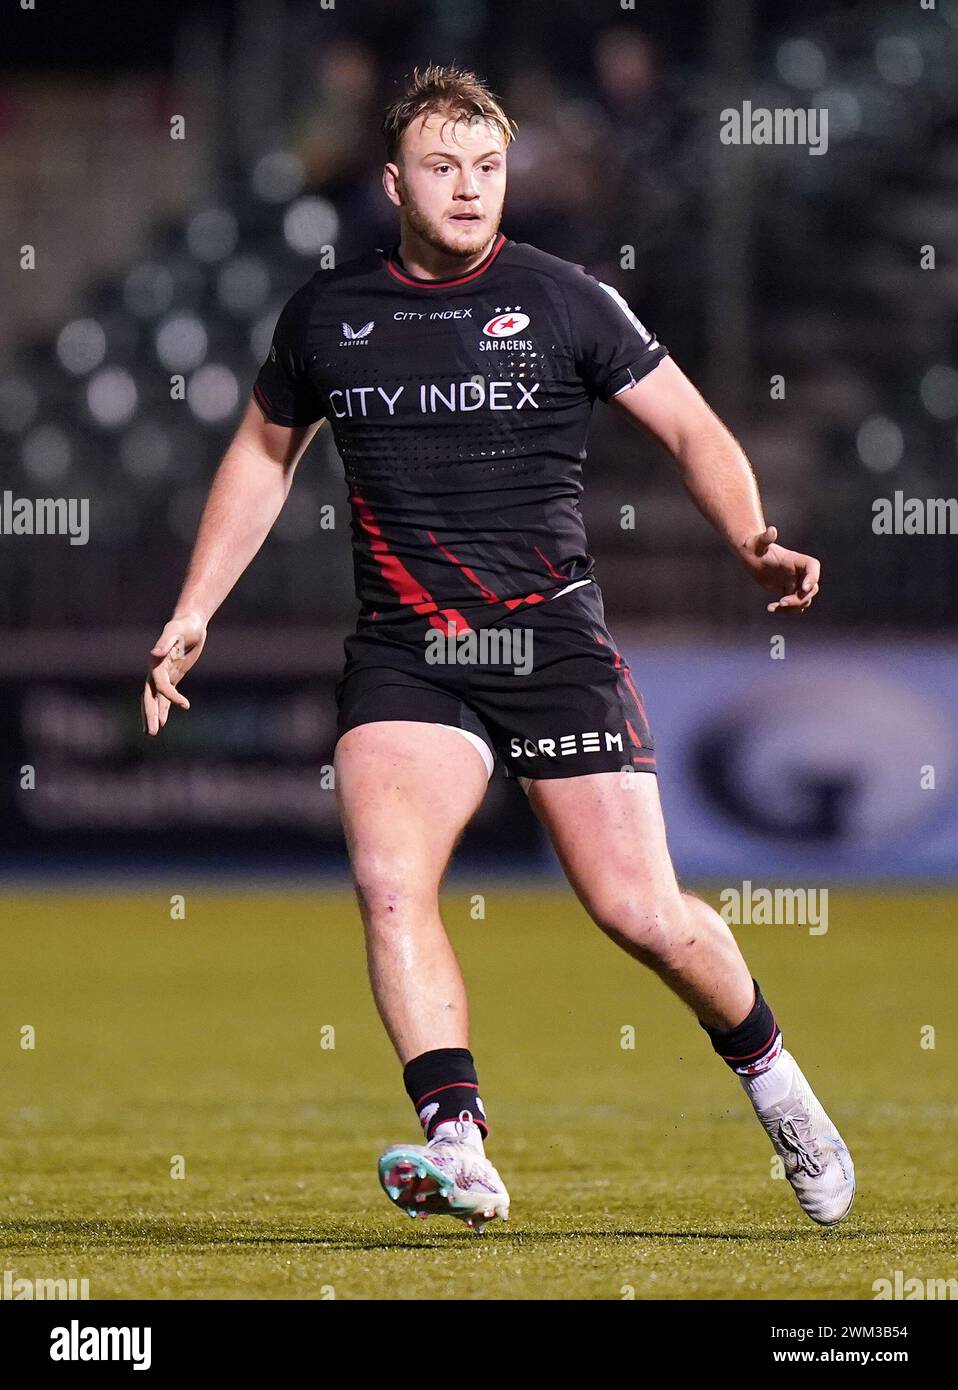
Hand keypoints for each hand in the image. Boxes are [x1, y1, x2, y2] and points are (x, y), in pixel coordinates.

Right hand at [142, 612, 206, 735]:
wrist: (190, 623)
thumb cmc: (183, 626)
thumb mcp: (175, 632)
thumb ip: (165, 642)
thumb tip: (154, 653)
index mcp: (155, 662)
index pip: (159, 684)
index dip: (170, 695)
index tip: (185, 704)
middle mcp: (156, 671)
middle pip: (149, 696)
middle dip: (150, 714)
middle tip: (151, 732)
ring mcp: (163, 675)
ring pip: (155, 699)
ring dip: (154, 715)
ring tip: (151, 732)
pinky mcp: (172, 677)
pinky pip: (165, 696)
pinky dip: (164, 708)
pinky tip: (163, 721)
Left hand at [739, 526, 820, 613]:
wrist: (750, 556)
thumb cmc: (753, 546)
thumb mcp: (756, 543)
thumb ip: (765, 538)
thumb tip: (772, 531)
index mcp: (795, 559)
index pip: (813, 567)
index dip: (813, 577)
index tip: (804, 588)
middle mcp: (798, 572)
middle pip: (811, 588)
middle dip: (800, 598)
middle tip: (782, 602)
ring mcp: (794, 582)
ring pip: (804, 600)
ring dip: (793, 607)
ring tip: (775, 607)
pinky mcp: (787, 591)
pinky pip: (793, 605)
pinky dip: (785, 610)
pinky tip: (770, 608)